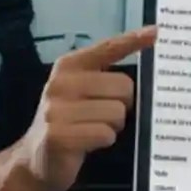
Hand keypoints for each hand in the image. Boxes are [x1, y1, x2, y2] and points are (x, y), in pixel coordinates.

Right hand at [12, 27, 156, 190]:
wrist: (34, 158)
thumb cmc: (69, 119)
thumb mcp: (82, 90)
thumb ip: (107, 75)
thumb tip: (144, 53)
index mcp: (69, 65)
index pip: (107, 48)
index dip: (132, 39)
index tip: (155, 32)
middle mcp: (61, 82)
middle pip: (124, 87)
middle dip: (122, 105)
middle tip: (103, 115)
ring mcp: (56, 109)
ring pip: (117, 113)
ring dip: (112, 126)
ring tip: (92, 129)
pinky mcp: (58, 135)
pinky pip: (105, 134)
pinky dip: (104, 141)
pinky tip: (87, 142)